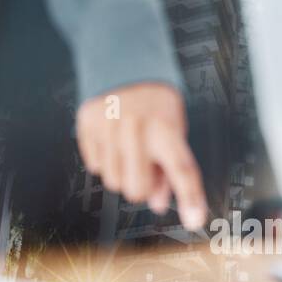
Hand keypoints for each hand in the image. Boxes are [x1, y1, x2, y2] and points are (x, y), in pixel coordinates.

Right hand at [76, 81, 208, 228]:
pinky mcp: (87, 123)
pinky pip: (94, 166)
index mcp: (166, 128)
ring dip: (122, 174)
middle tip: (146, 171)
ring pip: (113, 182)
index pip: (182, 169)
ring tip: (128, 150)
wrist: (123, 61)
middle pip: (137, 189)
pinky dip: (104, 161)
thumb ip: (169, 168)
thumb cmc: (155, 105)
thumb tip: (160, 204)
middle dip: (142, 188)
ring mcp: (109, 126)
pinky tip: (112, 141)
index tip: (195, 221)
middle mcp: (137, 127)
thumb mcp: (173, 131)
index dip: (190, 198)